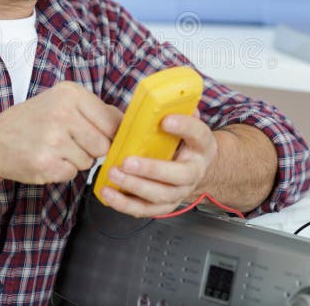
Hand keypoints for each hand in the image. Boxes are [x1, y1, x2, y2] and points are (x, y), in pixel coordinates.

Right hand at [0, 81, 121, 183]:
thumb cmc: (33, 121)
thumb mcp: (62, 102)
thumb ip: (95, 111)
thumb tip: (127, 123)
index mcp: (71, 94)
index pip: (112, 121)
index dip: (109, 134)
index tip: (99, 136)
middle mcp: (62, 113)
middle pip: (103, 144)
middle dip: (92, 149)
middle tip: (70, 143)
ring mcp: (53, 139)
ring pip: (89, 161)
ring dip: (76, 161)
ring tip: (55, 149)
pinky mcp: (46, 163)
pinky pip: (72, 174)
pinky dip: (63, 171)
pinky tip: (47, 160)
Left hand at [98, 113, 216, 217]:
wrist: (195, 169)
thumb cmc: (186, 145)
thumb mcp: (188, 126)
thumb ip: (179, 113)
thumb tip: (166, 98)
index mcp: (201, 148)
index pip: (198, 134)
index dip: (184, 127)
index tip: (166, 120)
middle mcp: (193, 174)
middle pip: (177, 176)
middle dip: (151, 169)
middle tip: (127, 161)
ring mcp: (178, 193)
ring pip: (159, 196)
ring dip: (134, 187)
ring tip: (114, 174)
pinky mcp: (162, 206)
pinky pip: (144, 209)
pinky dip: (124, 204)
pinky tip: (108, 193)